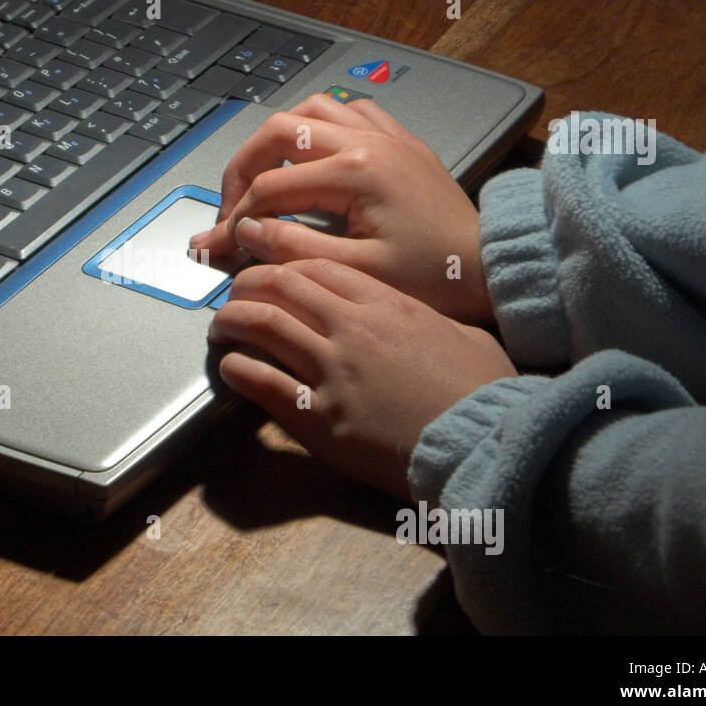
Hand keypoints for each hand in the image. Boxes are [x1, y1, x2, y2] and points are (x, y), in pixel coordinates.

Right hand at [190, 92, 494, 324]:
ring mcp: (386, 136)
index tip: (221, 247)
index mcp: (358, 172)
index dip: (236, 220)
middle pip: (278, 132)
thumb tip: (245, 232)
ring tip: (260, 176)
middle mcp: (370, 141)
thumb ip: (293, 249)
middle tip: (228, 207)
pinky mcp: (399, 143)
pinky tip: (310, 155)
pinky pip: (349, 111)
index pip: (270, 188)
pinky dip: (318, 127)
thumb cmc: (437, 276)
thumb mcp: (357, 273)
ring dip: (276, 140)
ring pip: (310, 109)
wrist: (490, 268)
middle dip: (242, 169)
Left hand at [208, 258, 516, 499]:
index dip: (285, 263)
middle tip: (234, 291)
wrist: (484, 442)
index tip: (272, 268)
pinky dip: (237, 369)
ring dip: (232, 320)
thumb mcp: (466, 336)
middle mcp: (354, 329)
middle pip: (282, 286)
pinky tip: (230, 367)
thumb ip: (428, 319)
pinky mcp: (320, 418)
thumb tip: (418, 318)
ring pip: (264, 324)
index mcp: (388, 304)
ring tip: (221, 325)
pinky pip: (262, 381)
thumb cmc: (482, 394)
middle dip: (248, 283)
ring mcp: (334, 372)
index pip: (318, 266)